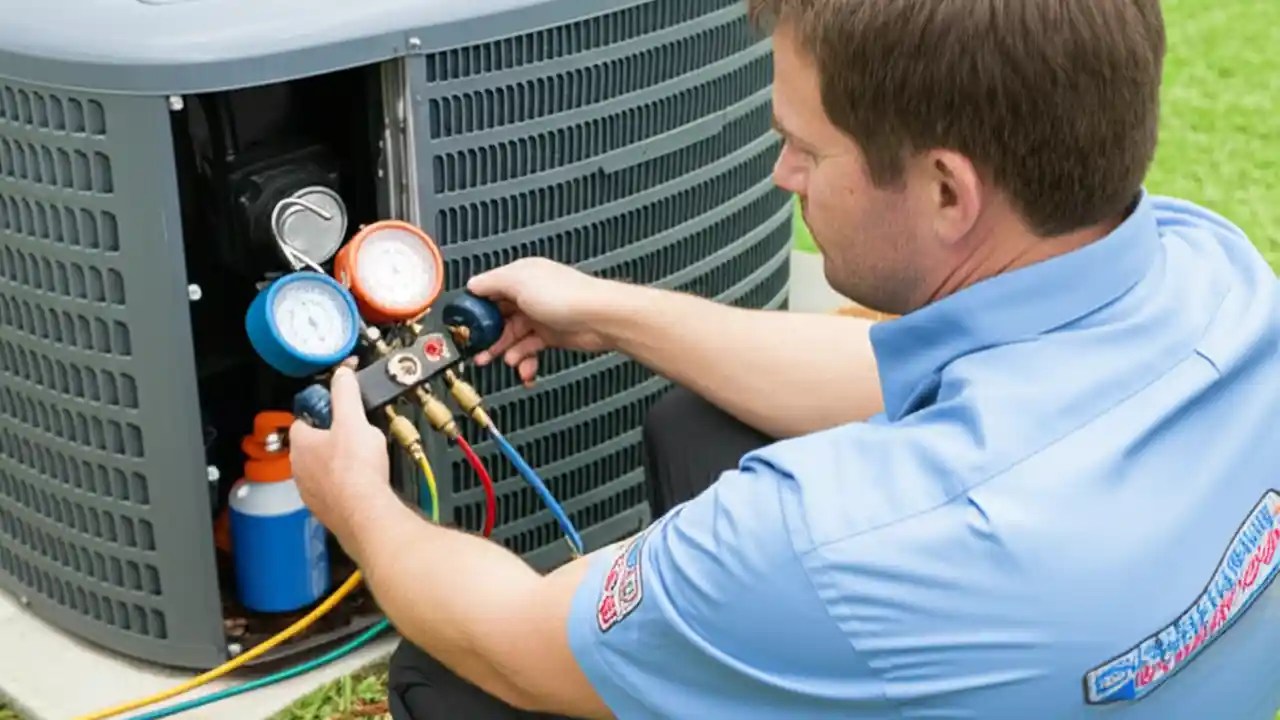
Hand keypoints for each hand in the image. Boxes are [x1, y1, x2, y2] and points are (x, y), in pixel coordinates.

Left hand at [288, 364, 393, 550]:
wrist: (365, 513)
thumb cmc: (355, 471)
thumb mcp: (353, 420)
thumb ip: (345, 393)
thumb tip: (342, 373)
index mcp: (301, 444)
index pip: (303, 421)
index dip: (321, 415)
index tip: (337, 413)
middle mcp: (299, 469)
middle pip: (313, 447)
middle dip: (333, 441)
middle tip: (356, 438)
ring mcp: (310, 491)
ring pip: (322, 470)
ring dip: (338, 466)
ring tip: (363, 463)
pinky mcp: (325, 509)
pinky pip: (333, 491)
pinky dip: (345, 487)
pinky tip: (363, 484)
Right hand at [466, 257, 621, 386]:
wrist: (599, 317)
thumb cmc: (566, 296)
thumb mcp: (519, 281)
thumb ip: (492, 282)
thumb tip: (472, 284)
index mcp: (520, 276)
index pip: (489, 291)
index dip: (476, 309)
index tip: (465, 326)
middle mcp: (529, 295)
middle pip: (499, 317)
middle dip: (487, 335)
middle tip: (477, 350)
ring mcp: (540, 316)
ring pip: (513, 336)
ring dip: (505, 351)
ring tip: (503, 361)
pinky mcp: (551, 335)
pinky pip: (530, 349)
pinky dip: (524, 359)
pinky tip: (522, 366)